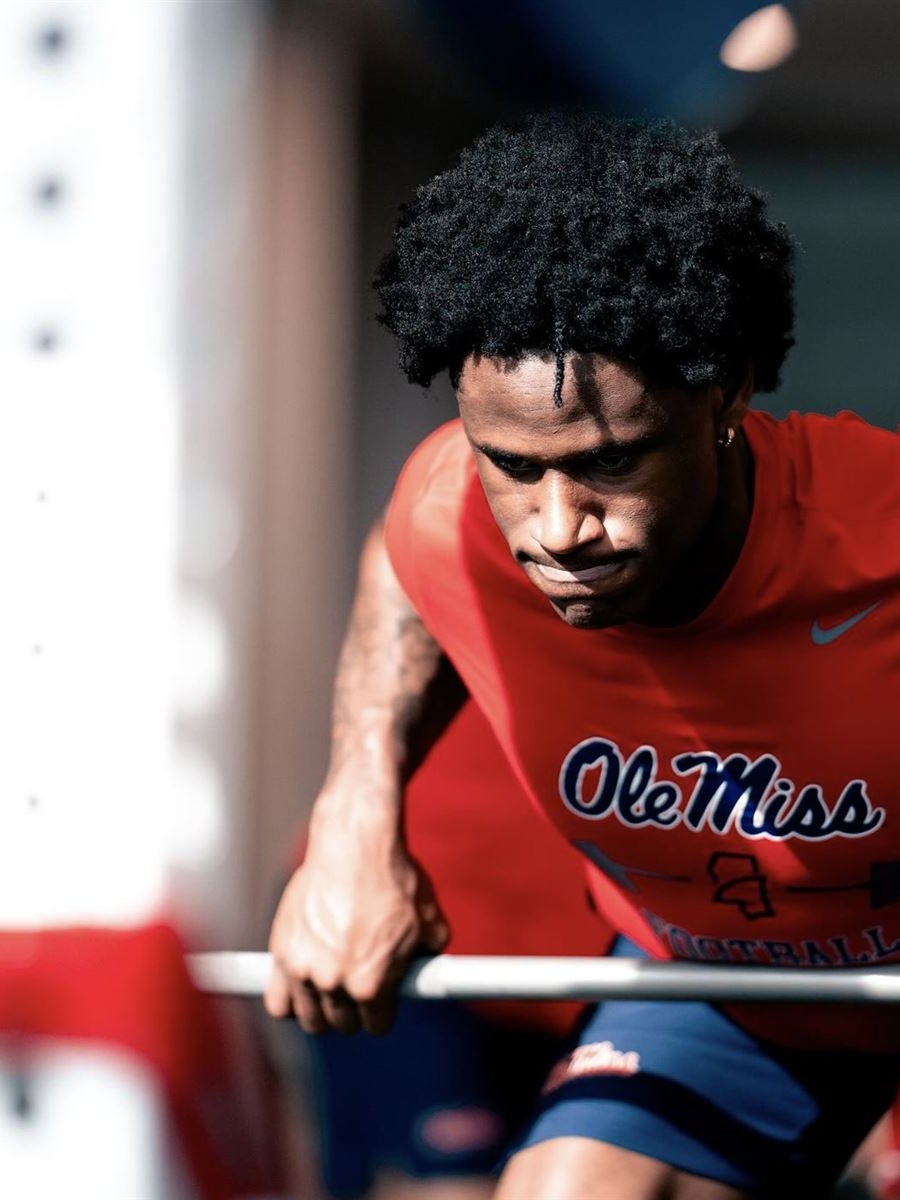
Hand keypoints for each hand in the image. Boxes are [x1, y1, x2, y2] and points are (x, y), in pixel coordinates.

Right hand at [264, 826, 448, 1035]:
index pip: (376, 1025)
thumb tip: (429, 972)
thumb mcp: (428, 921)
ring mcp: (304, 969)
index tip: (382, 999)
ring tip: (332, 990)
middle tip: (358, 988)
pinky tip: (302, 987)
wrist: (353, 844)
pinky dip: (289, 999)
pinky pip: (277, 1001)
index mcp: (371, 983)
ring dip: (321, 1010)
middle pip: (341, 1025)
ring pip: (309, 1018)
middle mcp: (335, 982)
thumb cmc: (393, 877)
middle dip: (353, 1011)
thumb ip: (430, 956)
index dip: (383, 1011)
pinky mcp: (282, 951)